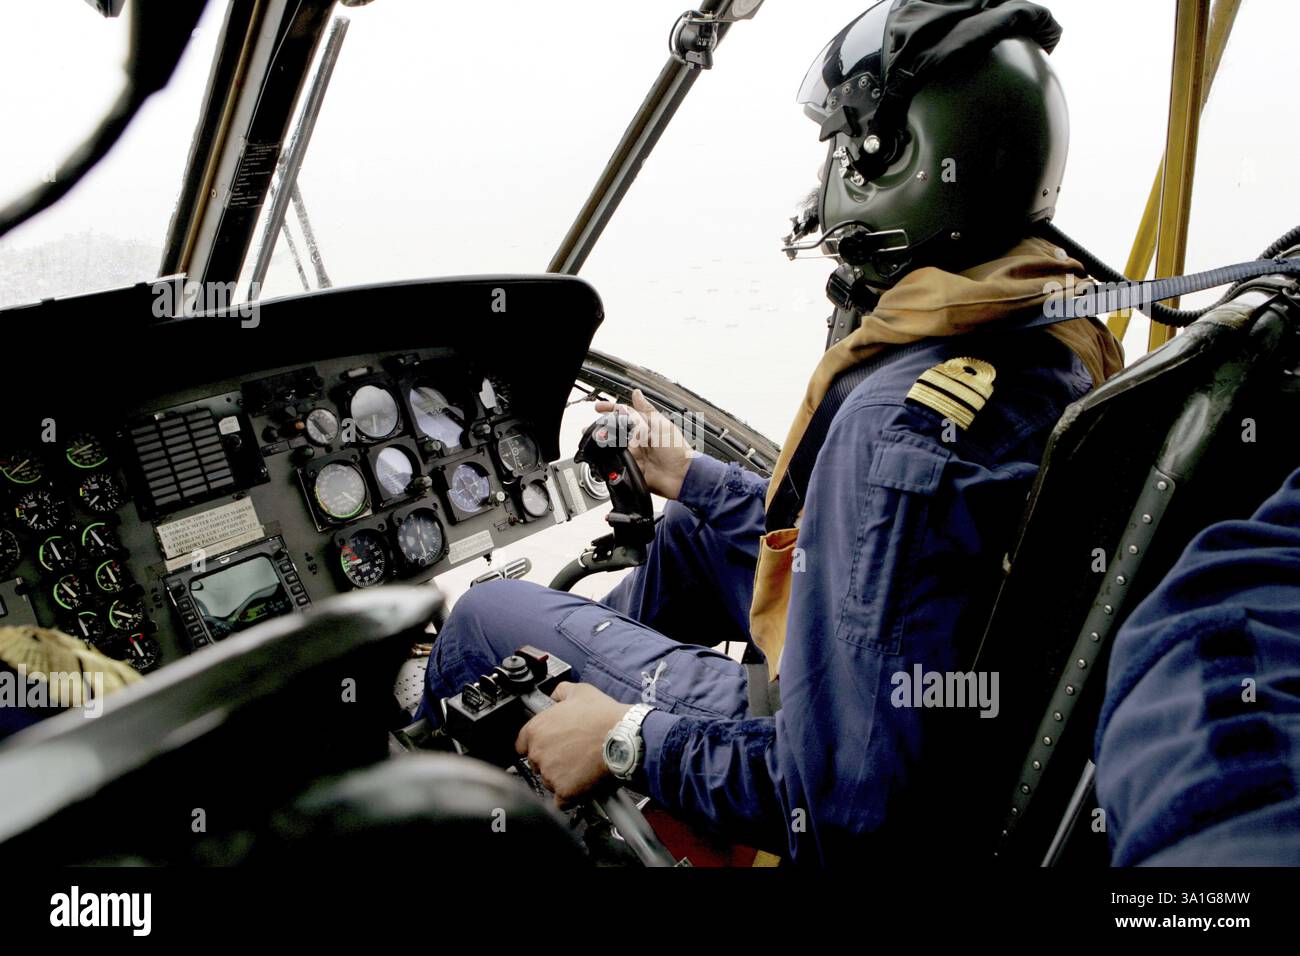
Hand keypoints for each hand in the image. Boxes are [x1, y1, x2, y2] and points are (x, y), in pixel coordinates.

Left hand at [515, 683, 630, 806]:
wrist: (623, 738)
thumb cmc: (603, 716)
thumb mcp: (579, 692)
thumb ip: (560, 692)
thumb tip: (555, 695)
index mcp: (536, 730)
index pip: (522, 745)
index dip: (538, 745)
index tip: (550, 747)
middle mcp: (538, 753)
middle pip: (536, 764)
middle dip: (551, 762)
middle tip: (572, 755)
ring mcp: (550, 775)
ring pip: (549, 782)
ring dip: (562, 778)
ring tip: (582, 767)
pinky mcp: (564, 792)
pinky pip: (562, 800)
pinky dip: (571, 795)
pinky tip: (583, 783)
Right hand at [594, 388, 696, 499]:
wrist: (681, 475)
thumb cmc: (677, 449)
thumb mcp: (660, 424)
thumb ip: (645, 410)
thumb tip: (637, 393)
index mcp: (645, 427)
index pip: (624, 414)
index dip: (611, 410)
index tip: (598, 407)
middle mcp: (639, 439)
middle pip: (616, 431)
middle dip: (603, 428)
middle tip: (593, 428)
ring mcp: (635, 454)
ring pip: (614, 447)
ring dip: (606, 444)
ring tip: (597, 441)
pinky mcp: (633, 468)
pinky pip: (618, 463)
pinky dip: (613, 460)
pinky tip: (607, 456)